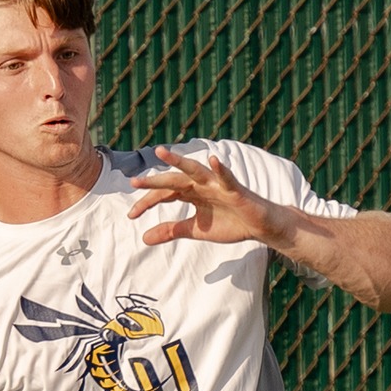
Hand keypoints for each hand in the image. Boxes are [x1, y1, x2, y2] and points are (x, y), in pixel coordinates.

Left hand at [127, 145, 295, 246]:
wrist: (259, 227)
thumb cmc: (230, 223)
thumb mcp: (196, 230)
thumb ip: (172, 231)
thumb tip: (144, 238)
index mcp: (191, 193)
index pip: (165, 194)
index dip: (147, 202)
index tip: (131, 215)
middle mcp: (201, 185)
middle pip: (174, 181)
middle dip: (155, 182)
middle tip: (133, 183)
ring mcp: (218, 184)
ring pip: (195, 170)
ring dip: (179, 161)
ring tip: (162, 152)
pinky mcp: (236, 190)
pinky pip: (227, 178)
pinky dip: (221, 169)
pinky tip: (213, 160)